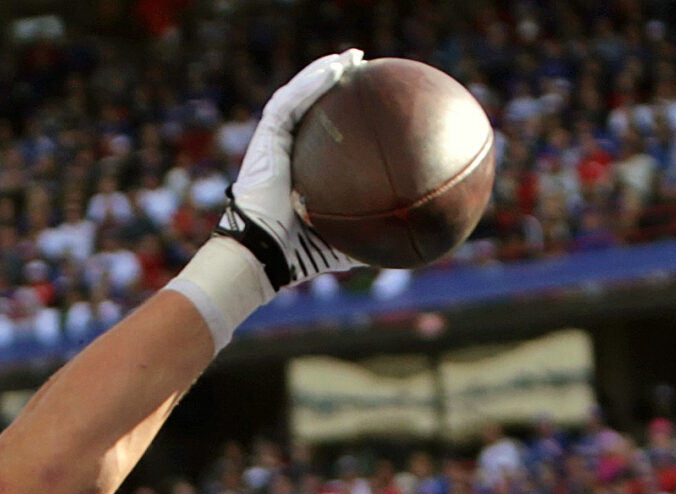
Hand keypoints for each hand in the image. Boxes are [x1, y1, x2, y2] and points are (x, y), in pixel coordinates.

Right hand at [216, 50, 362, 289]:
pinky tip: (335, 68)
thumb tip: (410, 236)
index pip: (325, 133)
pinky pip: (291, 102)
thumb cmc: (301, 254)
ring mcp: (275, 140)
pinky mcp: (267, 136)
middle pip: (313, 104)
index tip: (374, 103)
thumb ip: (371, 232)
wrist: (265, 254)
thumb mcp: (345, 240)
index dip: (346, 113)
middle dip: (337, 82)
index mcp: (302, 167)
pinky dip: (311, 82)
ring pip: (301, 93)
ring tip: (352, 58)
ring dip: (325, 71)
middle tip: (365, 70)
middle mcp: (288, 148)